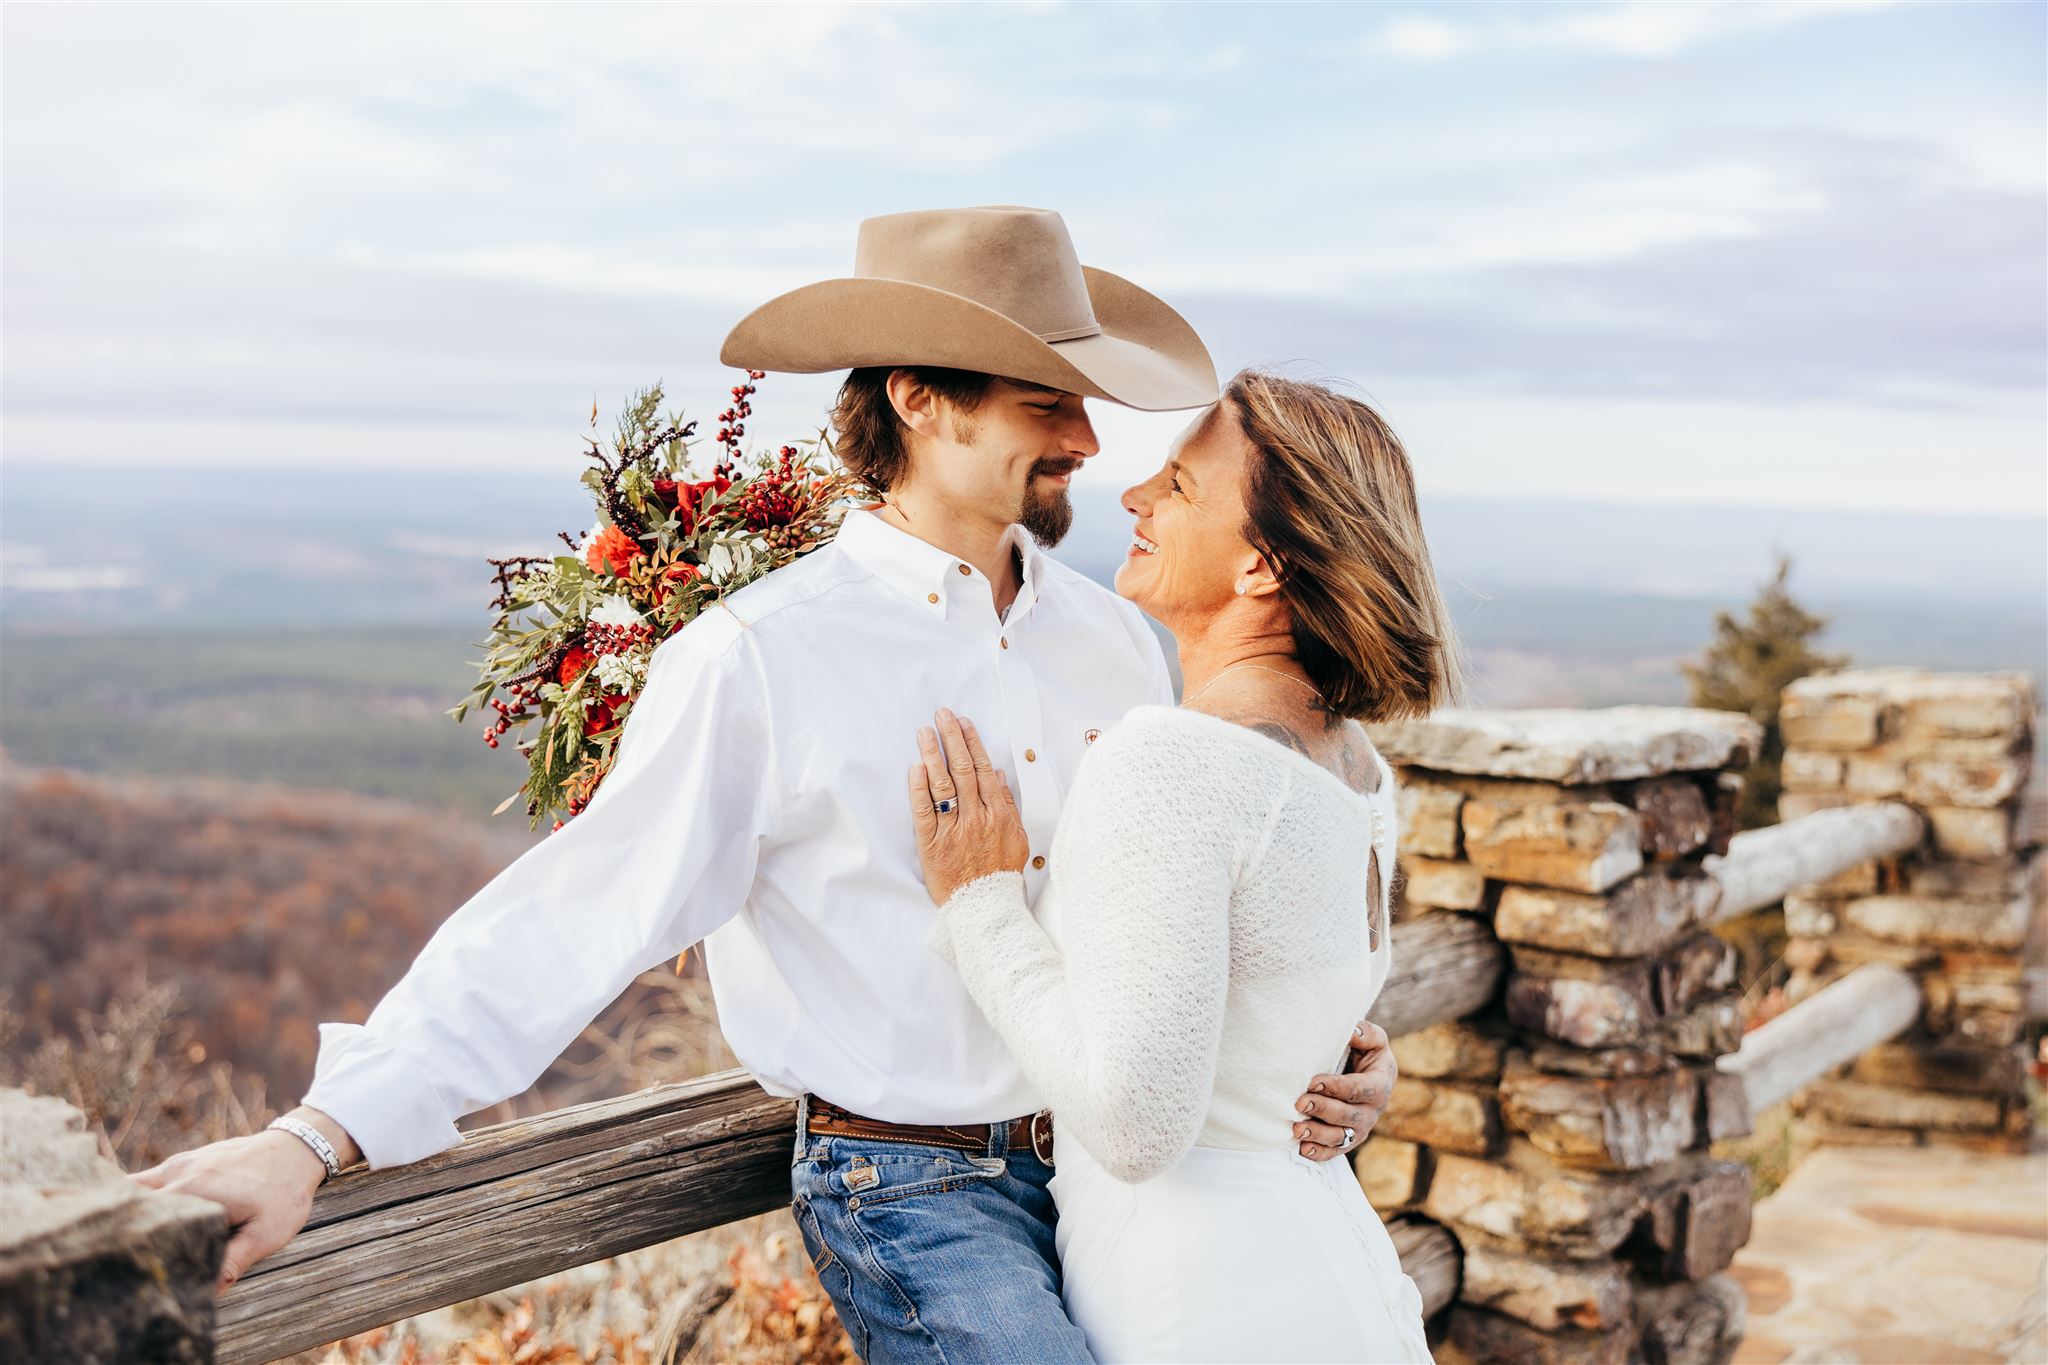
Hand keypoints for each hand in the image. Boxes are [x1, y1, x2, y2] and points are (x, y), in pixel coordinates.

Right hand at [129, 1126, 328, 1290]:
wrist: (298, 1150)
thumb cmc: (284, 1193)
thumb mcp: (267, 1232)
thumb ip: (233, 1260)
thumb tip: (206, 1292)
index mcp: (191, 1191)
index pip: (139, 1217)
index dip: (123, 1240)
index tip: (117, 1262)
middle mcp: (177, 1173)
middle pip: (126, 1201)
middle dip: (114, 1225)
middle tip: (108, 1255)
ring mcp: (178, 1164)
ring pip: (132, 1188)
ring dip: (125, 1210)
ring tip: (118, 1240)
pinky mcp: (183, 1162)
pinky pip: (147, 1180)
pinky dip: (138, 1198)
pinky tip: (138, 1220)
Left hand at [909, 707, 1028, 904]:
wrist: (985, 906)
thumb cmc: (1000, 874)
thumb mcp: (1017, 838)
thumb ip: (1008, 806)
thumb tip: (999, 776)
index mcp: (997, 814)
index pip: (983, 769)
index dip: (972, 743)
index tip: (963, 723)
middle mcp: (976, 817)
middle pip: (962, 769)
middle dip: (951, 738)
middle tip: (941, 716)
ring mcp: (953, 830)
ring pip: (942, 785)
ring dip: (933, 755)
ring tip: (925, 733)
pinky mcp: (932, 844)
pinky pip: (924, 812)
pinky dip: (919, 789)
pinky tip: (916, 768)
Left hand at [1291, 1019, 1397, 1160]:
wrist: (1365, 1075)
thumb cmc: (1365, 1053)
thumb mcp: (1372, 1040)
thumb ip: (1366, 1034)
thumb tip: (1352, 1032)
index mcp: (1380, 1084)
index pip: (1358, 1089)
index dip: (1336, 1087)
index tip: (1312, 1082)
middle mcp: (1373, 1111)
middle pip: (1348, 1116)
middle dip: (1323, 1109)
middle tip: (1299, 1103)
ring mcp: (1360, 1129)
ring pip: (1341, 1138)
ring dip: (1318, 1134)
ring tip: (1296, 1129)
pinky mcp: (1348, 1141)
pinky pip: (1335, 1152)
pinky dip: (1319, 1153)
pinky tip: (1302, 1148)